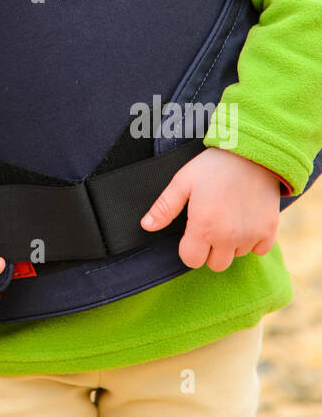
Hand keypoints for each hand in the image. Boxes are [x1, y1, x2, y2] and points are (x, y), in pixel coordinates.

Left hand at [140, 146, 280, 271]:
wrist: (252, 152)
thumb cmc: (213, 165)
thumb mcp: (183, 181)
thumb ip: (164, 207)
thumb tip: (146, 226)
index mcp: (203, 227)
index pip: (191, 260)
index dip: (189, 248)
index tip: (193, 233)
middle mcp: (228, 237)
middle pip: (216, 264)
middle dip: (210, 250)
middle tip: (212, 225)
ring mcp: (250, 236)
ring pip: (237, 255)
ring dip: (232, 243)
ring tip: (230, 216)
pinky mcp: (269, 231)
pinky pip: (260, 250)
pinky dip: (254, 240)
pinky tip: (247, 219)